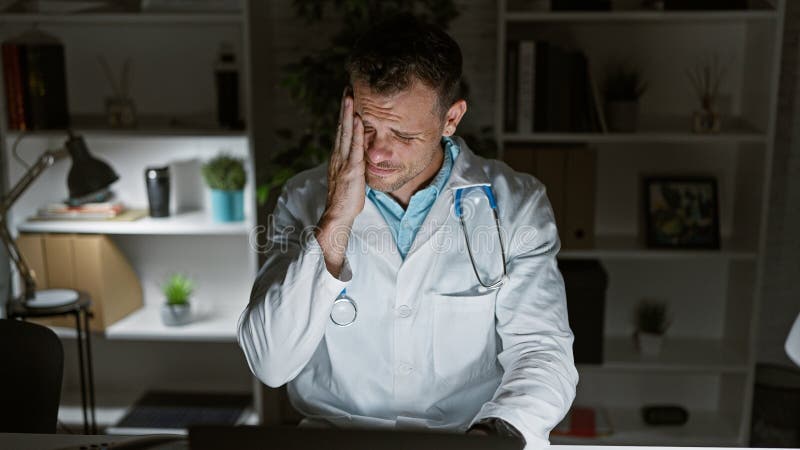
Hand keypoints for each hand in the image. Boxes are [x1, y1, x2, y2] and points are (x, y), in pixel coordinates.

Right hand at [324, 86, 365, 223]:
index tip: (347, 99)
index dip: (343, 115)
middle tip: (347, 88)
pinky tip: (357, 118)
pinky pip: (354, 146)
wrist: (338, 214)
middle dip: (344, 107)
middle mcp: (338, 156)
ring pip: (345, 132)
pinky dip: (355, 131)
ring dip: (347, 113)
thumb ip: (353, 165)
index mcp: (338, 157)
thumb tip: (359, 158)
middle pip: (341, 127)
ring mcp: (343, 161)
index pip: (341, 132)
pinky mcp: (351, 169)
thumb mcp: (349, 178)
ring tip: (349, 95)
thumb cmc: (345, 199)